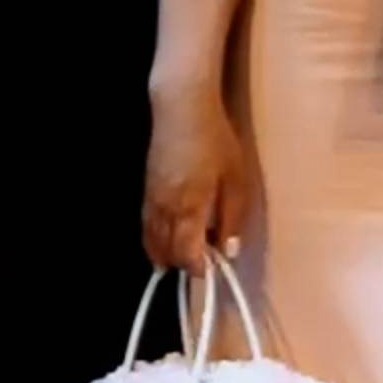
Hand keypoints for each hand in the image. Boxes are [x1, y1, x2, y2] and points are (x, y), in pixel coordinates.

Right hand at [142, 86, 259, 268]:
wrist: (181, 111)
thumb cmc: (216, 142)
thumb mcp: (236, 179)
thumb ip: (232, 217)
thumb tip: (229, 250)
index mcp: (188, 207)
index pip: (186, 252)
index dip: (198, 267)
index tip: (212, 271)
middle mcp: (164, 208)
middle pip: (166, 250)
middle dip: (183, 263)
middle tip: (202, 267)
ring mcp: (151, 199)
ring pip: (151, 239)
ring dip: (165, 254)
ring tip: (180, 263)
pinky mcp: (146, 189)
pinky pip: (146, 225)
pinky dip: (153, 239)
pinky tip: (163, 242)